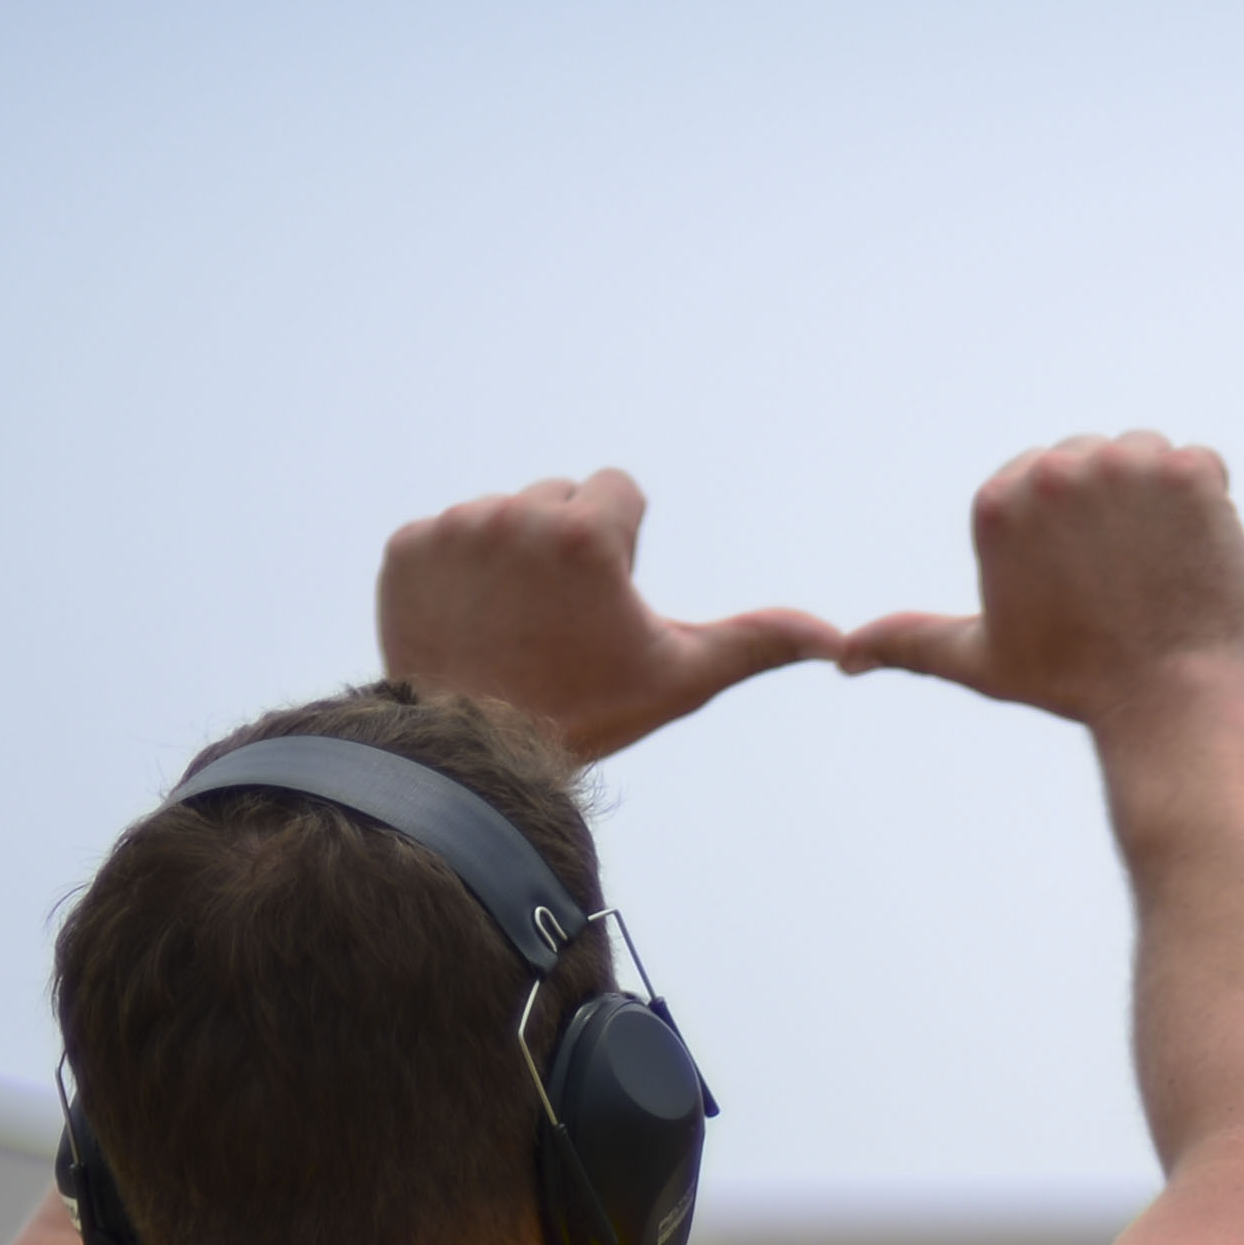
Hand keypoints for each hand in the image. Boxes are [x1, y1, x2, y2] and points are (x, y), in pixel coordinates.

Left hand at [374, 469, 838, 762]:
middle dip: (564, 548)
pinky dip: (456, 575)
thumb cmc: (589, 715)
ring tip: (511, 628)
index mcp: (585, 531)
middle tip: (557, 624)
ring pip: (501, 516)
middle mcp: (514, 512)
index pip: (617, 490)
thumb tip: (838, 640)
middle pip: (557, 498)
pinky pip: (444, 538)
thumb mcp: (681, 677)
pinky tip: (470, 626)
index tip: (603, 603)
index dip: (619, 547)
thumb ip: (757, 640)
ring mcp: (454, 528)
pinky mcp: (405, 548)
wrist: (476, 755)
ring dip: (511, 559)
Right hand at [836, 434, 1243, 731]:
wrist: (1164, 702)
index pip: (1047, 481)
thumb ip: (912, 643)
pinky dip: (1209, 506)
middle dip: (1116, 512)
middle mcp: (1052, 472)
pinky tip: (1194, 557)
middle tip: (1124, 584)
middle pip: (1097, 461)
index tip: (1085, 583)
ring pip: (1148, 457)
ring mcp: (1121, 467)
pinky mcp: (1186, 471)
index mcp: (997, 503)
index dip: (1074, 532)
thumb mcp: (980, 660)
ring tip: (1158, 570)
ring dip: (1162, 504)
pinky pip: (1204, 466)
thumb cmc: (1073, 685)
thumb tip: (843, 658)